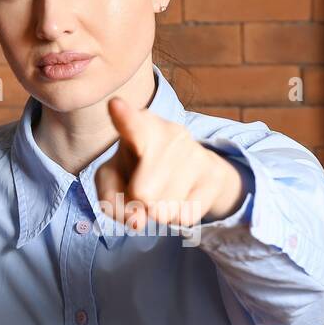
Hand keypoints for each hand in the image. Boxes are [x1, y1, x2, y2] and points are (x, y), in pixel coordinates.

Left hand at [94, 95, 245, 230]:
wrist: (194, 168)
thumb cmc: (140, 169)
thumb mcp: (114, 178)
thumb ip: (110, 198)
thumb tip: (137, 220)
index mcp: (140, 125)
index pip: (132, 124)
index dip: (124, 117)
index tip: (115, 105)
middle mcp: (169, 133)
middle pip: (142, 192)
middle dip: (138, 201)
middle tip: (142, 189)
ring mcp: (194, 153)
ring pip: (163, 209)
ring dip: (158, 211)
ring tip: (163, 191)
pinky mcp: (213, 176)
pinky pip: (184, 216)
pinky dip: (176, 217)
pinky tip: (182, 197)